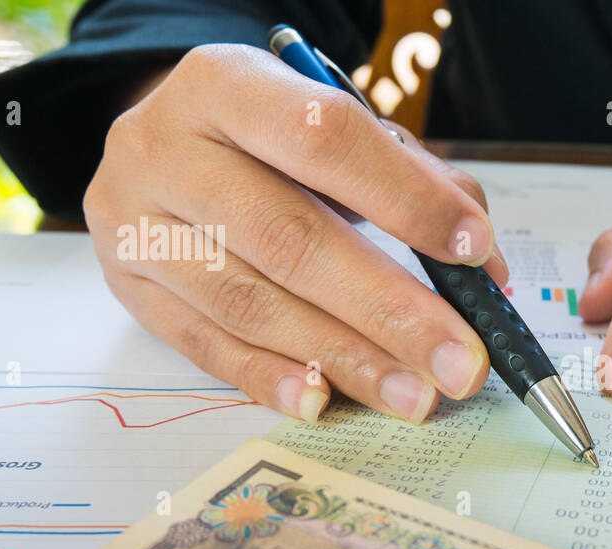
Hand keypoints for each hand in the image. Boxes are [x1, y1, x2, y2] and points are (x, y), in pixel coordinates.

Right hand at [83, 44, 508, 422]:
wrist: (166, 146)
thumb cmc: (270, 139)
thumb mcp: (337, 129)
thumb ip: (415, 184)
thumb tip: (483, 274)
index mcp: (226, 85)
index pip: (322, 139)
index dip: (404, 198)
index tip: (473, 249)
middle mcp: (165, 149)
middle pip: (288, 239)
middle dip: (389, 309)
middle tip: (459, 359)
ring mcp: (135, 224)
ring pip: (250, 304)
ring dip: (345, 359)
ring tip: (417, 394)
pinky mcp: (128, 290)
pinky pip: (206, 347)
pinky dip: (272, 379)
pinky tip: (326, 401)